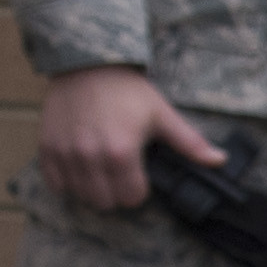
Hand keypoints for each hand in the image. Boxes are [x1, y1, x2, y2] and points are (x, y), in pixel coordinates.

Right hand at [38, 64, 221, 214]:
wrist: (87, 63)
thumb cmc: (127, 89)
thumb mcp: (161, 114)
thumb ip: (189, 143)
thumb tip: (220, 161)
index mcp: (120, 152)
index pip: (132, 198)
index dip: (139, 189)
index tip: (139, 174)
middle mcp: (90, 158)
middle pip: (106, 203)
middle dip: (116, 192)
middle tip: (120, 172)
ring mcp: (65, 155)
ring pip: (81, 196)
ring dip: (92, 188)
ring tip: (100, 168)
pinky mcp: (47, 149)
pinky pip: (55, 184)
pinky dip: (67, 180)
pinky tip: (79, 165)